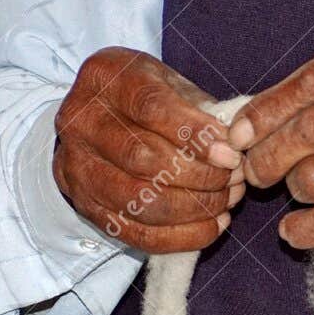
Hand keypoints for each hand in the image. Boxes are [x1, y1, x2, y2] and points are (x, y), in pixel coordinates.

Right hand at [53, 47, 245, 253]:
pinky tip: (212, 226)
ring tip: (226, 201)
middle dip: (199, 175)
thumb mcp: (171, 84)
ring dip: (193, 208)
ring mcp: (77, 167)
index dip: (195, 135)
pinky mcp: (85, 205)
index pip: (151, 108)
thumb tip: (236, 145)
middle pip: (143, 158)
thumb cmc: (146, 97)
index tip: (231, 154)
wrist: (97, 118)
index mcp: (104, 77)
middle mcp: (81, 121)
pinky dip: (179, 237)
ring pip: (139, 201)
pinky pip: (134, 233)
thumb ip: (200, 109)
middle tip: (234, 179)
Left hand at [228, 25, 313, 272]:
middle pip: (308, 131)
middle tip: (255, 170)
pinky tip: (296, 231)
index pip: (312, 78)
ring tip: (296, 191)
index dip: (266, 110)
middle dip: (267, 157)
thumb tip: (263, 111)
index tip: (239, 131)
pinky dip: (308, 229)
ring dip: (294, 191)